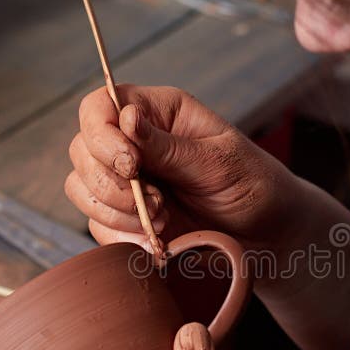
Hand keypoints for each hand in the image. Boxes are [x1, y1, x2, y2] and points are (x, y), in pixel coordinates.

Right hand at [65, 85, 299, 250]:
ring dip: (115, 212)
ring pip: (81, 189)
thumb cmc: (253, 186)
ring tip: (163, 221)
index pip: (101, 107)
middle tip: (157, 203)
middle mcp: (134, 144)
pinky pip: (98, 227)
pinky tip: (157, 243)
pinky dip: (122, 238)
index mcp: (158, 114)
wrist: (267, 235)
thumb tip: (125, 118)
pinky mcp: (126, 220)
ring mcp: (126, 183)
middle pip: (82, 150)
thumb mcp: (221, 162)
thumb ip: (171, 147)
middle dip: (112, 183)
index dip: (102, 135)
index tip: (131, 164)